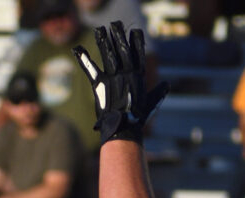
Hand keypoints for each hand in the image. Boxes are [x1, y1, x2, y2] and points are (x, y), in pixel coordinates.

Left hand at [72, 22, 168, 143]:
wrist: (124, 127)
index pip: (138, 54)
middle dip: (119, 36)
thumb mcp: (152, 102)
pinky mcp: (99, 84)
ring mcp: (113, 77)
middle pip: (122, 49)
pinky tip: (76, 49)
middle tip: (115, 24)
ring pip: (108, 54)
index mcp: (138, 76)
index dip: (136, 42)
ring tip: (100, 30)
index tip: (134, 31)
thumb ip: (158, 91)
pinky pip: (91, 68)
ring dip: (103, 41)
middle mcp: (126, 73)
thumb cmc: (138, 117)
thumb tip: (167, 85)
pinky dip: (83, 58)